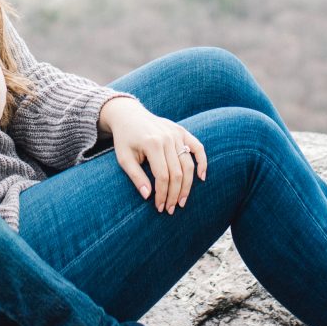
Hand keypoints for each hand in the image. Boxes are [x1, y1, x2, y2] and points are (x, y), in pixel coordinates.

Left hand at [100, 96, 207, 213]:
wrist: (129, 115)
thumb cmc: (125, 139)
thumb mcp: (124, 158)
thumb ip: (135, 177)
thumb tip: (147, 196)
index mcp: (152, 143)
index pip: (162, 176)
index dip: (162, 194)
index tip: (159, 207)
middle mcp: (167, 138)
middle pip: (177, 173)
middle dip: (175, 194)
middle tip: (171, 209)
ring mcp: (176, 133)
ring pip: (188, 164)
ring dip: (187, 186)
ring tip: (182, 201)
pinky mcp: (182, 131)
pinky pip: (198, 147)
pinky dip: (202, 162)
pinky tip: (201, 177)